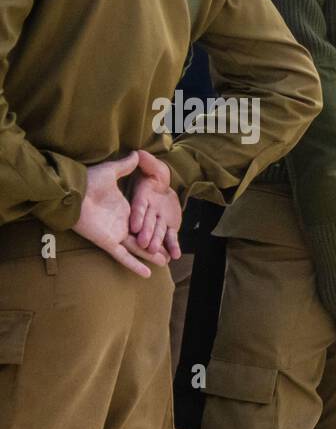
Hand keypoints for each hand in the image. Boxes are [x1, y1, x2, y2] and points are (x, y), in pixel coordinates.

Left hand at [72, 153, 168, 277]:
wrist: (72, 192)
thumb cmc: (88, 181)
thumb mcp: (111, 172)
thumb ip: (125, 166)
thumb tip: (136, 153)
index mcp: (124, 210)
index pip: (142, 222)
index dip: (154, 227)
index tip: (167, 231)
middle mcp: (121, 224)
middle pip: (142, 238)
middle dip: (156, 246)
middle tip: (169, 254)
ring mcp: (115, 234)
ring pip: (137, 249)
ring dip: (151, 257)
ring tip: (166, 263)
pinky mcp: (108, 242)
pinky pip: (123, 256)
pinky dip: (134, 265)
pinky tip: (146, 274)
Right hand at [129, 151, 182, 261]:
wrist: (164, 184)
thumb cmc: (154, 175)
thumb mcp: (153, 167)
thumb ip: (147, 162)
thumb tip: (139, 153)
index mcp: (141, 198)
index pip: (138, 208)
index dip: (137, 216)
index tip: (135, 226)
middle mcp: (148, 213)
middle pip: (146, 225)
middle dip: (146, 234)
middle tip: (144, 244)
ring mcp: (159, 221)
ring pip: (157, 234)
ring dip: (157, 244)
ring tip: (158, 255)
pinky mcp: (170, 226)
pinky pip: (171, 238)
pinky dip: (173, 246)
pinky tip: (176, 255)